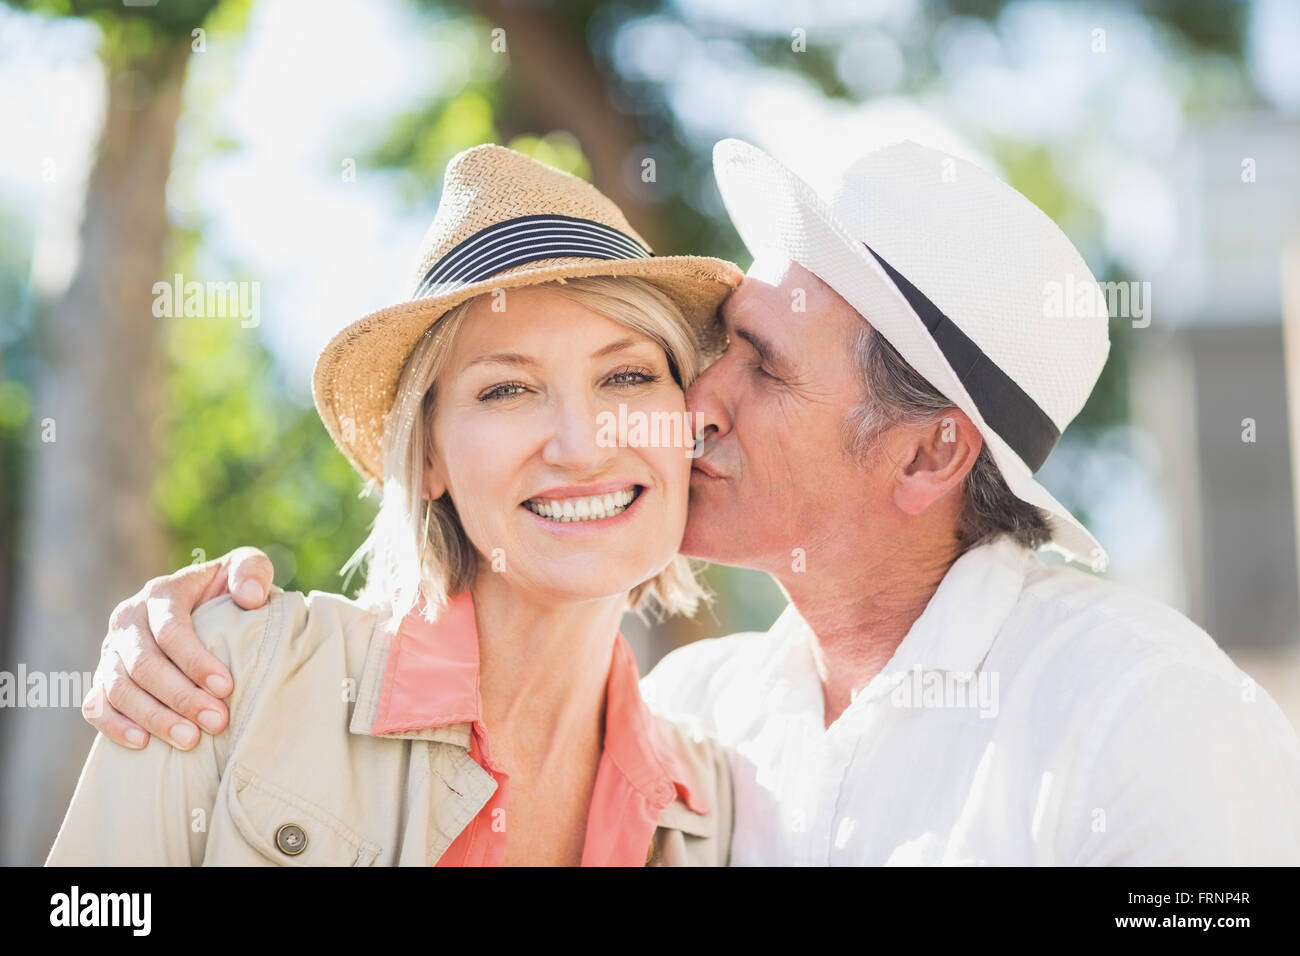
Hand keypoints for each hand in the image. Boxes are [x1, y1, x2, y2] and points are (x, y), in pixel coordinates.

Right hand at [82, 547, 275, 749]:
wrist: (204, 609)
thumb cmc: (229, 592)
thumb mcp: (246, 570)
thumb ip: (252, 571)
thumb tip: (250, 597)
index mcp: (161, 594)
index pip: (171, 630)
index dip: (196, 661)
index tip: (226, 688)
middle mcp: (129, 619)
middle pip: (144, 664)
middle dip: (181, 697)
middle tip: (216, 722)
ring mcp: (112, 650)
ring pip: (119, 688)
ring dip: (154, 717)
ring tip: (190, 740)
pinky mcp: (104, 677)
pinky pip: (95, 704)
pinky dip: (114, 725)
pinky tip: (143, 744)